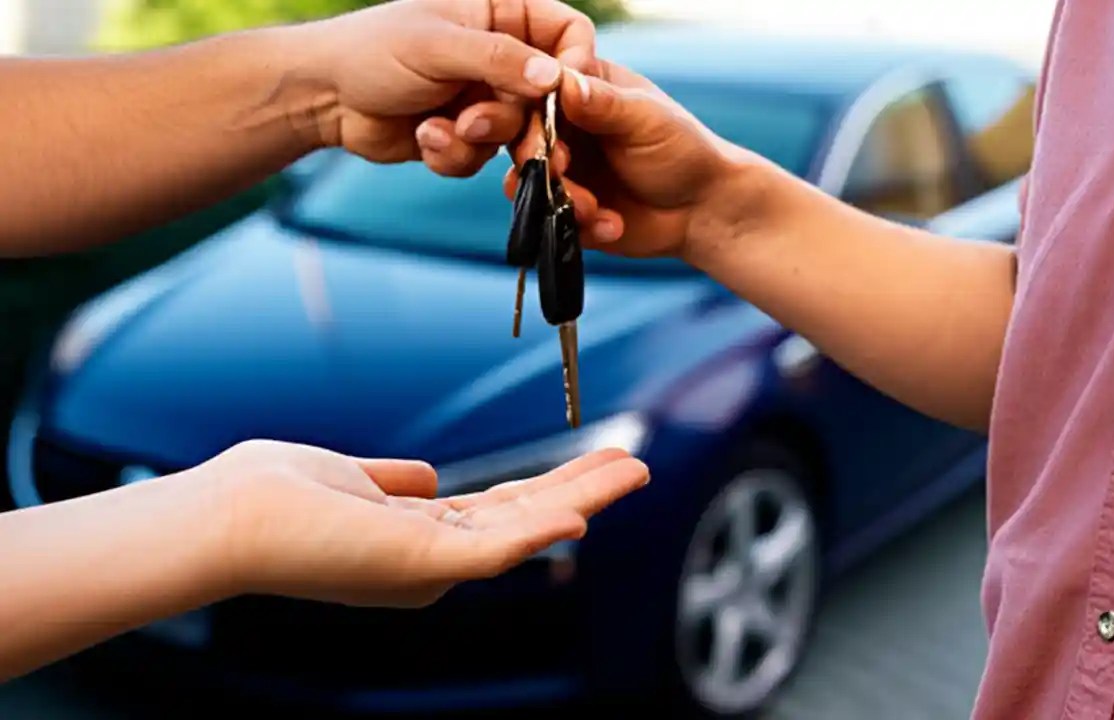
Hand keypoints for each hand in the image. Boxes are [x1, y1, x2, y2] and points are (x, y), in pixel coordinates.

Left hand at [195, 440, 646, 607]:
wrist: (223, 518)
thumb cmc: (270, 497)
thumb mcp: (348, 478)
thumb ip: (392, 481)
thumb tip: (427, 477)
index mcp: (416, 537)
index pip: (500, 509)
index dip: (550, 487)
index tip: (592, 462)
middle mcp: (431, 560)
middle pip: (526, 519)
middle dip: (584, 491)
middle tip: (637, 464)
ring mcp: (430, 567)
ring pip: (525, 531)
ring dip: (583, 500)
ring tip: (633, 470)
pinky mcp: (421, 566)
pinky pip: (496, 549)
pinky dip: (540, 532)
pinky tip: (581, 515)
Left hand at [288, 0, 598, 174]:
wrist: (323, 97)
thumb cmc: (373, 52)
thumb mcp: (438, 46)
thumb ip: (499, 60)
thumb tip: (556, 78)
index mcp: (501, 13)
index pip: (568, 32)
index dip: (575, 63)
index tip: (565, 94)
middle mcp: (500, 55)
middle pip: (550, 95)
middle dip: (524, 122)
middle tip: (514, 143)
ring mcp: (485, 97)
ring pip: (517, 133)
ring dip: (479, 139)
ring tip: (442, 129)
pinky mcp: (466, 134)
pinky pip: (484, 157)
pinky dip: (454, 154)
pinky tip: (422, 137)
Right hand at [505, 62, 756, 259]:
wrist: (704, 210)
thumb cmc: (684, 150)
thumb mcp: (646, 119)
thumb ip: (604, 103)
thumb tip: (563, 83)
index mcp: (582, 91)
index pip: (536, 93)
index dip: (532, 115)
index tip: (545, 135)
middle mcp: (566, 128)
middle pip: (522, 139)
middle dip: (540, 161)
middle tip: (563, 172)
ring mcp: (565, 169)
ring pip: (528, 182)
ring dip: (558, 198)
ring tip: (592, 209)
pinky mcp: (567, 207)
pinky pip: (548, 217)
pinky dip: (577, 225)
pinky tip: (612, 225)